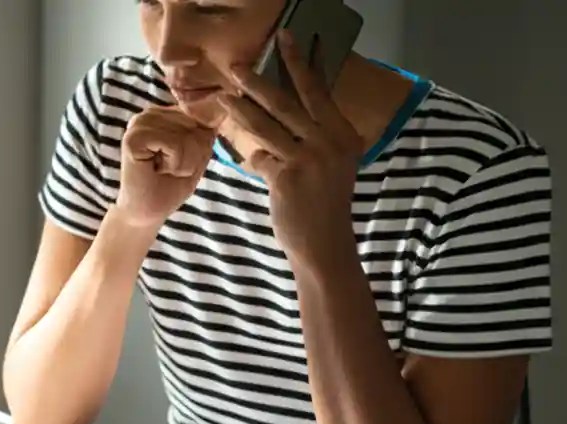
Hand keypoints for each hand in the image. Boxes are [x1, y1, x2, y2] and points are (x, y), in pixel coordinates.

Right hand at [114, 105, 217, 229]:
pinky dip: (175, 164)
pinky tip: (159, 171)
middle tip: (172, 170)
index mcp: (164, 114)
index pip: (201, 115)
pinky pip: (174, 144)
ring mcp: (139, 123)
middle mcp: (150, 113)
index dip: (200, 144)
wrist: (147, 212)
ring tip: (165, 170)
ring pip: (186, 135)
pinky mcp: (133, 138)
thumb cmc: (170, 186)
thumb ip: (206, 130)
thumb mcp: (198, 154)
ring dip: (184, 162)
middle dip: (193, 154)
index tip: (182, 163)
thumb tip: (219, 111)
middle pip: (195, 124)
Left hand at [217, 31, 361, 267]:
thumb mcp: (332, 164)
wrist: (325, 243)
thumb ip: (314, 136)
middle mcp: (330, 143)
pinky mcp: (287, 178)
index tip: (288, 37)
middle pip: (289, 102)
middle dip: (260, 80)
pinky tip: (252, 161)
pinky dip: (253, 158)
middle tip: (237, 65)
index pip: (318, 91)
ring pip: (267, 126)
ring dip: (241, 109)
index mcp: (343, 134)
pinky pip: (260, 158)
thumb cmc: (324, 203)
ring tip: (223, 97)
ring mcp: (309, 160)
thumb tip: (283, 110)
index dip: (302, 62)